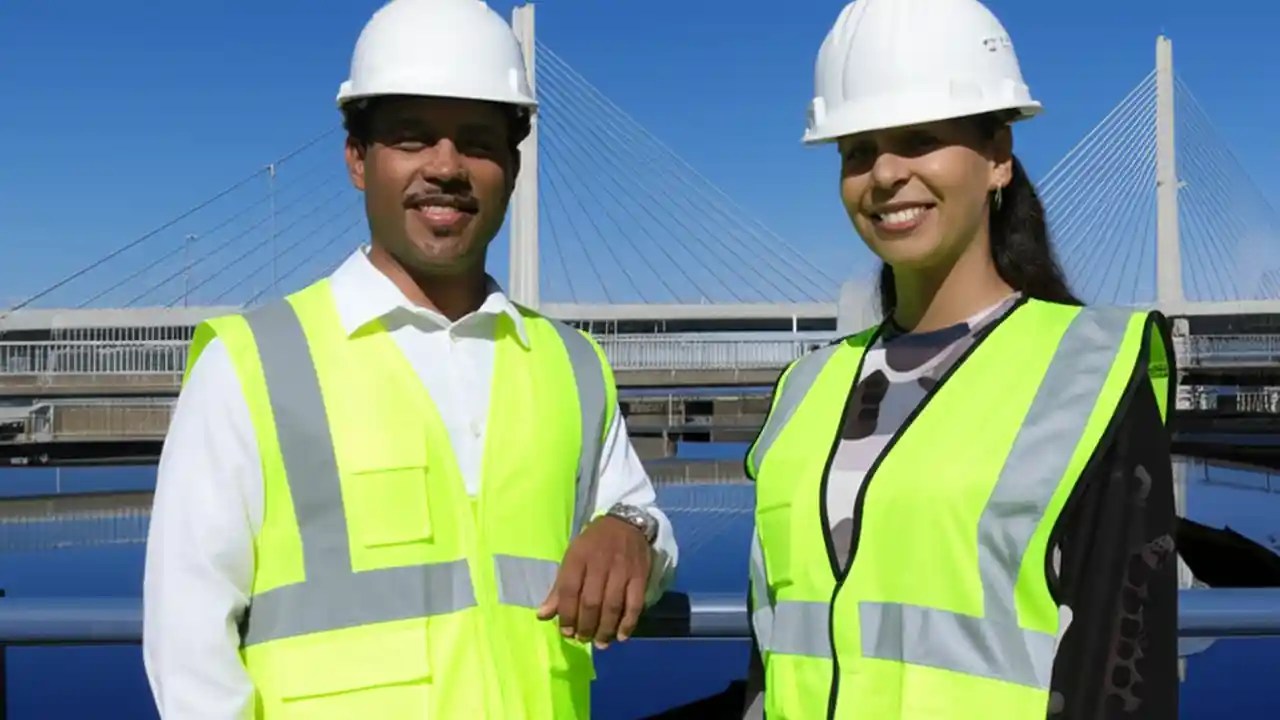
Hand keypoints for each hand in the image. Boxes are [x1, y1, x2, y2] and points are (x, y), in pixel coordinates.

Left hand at [537, 515, 651, 648]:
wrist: (626, 523)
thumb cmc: (594, 544)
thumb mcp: (572, 557)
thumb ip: (559, 588)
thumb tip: (543, 615)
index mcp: (578, 557)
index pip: (569, 590)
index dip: (566, 615)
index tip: (566, 632)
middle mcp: (600, 563)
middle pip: (591, 602)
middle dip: (585, 626)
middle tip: (582, 639)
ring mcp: (622, 570)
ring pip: (612, 606)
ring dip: (605, 629)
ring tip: (600, 643)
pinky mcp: (640, 576)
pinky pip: (634, 604)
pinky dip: (628, 623)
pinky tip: (621, 636)